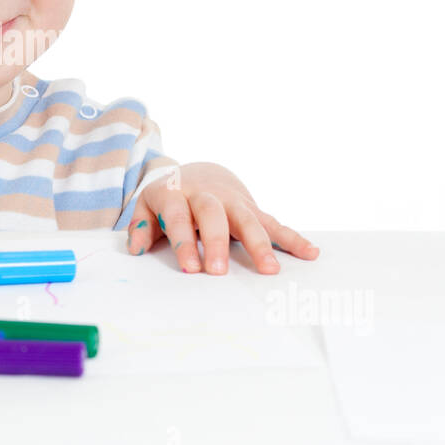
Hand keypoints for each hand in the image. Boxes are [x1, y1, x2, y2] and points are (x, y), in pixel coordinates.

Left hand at [125, 161, 318, 273]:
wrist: (198, 172)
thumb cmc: (170, 198)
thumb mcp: (147, 206)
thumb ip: (140, 226)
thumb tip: (135, 249)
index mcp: (176, 193)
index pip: (179, 217)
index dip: (183, 241)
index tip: (190, 268)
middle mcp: (206, 194)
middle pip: (213, 215)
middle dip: (217, 243)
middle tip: (219, 272)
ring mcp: (232, 200)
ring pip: (247, 218)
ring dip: (259, 243)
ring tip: (270, 269)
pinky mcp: (252, 207)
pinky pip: (273, 221)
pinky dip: (292, 237)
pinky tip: (310, 252)